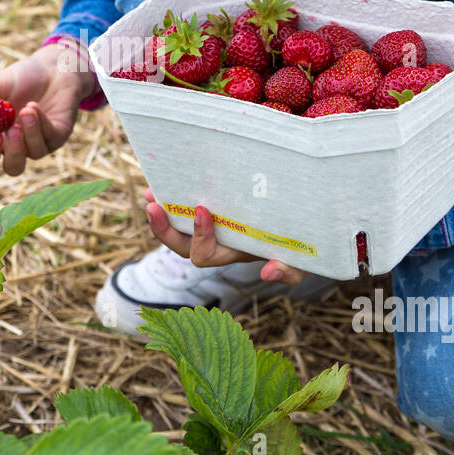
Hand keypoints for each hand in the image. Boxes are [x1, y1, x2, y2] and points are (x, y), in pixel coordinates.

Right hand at [0, 41, 95, 176]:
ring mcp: (39, 143)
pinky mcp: (58, 136)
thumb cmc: (22, 78)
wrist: (52, 67)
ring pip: (34, 153)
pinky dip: (41, 122)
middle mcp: (18, 147)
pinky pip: (50, 137)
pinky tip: (34, 106)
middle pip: (13, 168)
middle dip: (13, 152)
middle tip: (11, 129)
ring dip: (30, 132)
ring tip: (26, 108)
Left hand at [144, 187, 307, 284]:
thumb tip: (268, 272)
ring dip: (160, 215)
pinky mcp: (209, 208)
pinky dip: (169, 198)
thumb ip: (291, 271)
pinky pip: (180, 209)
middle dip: (164, 229)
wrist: (302, 222)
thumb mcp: (302, 260)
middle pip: (181, 246)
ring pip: (176, 229)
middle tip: (154, 206)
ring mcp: (211, 226)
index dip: (199, 237)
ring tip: (151, 194)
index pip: (206, 255)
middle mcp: (218, 242)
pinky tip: (162, 182)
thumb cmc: (300, 243)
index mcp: (234, 252)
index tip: (203, 210)